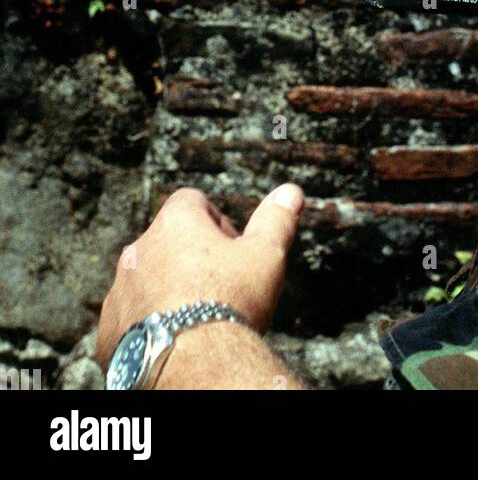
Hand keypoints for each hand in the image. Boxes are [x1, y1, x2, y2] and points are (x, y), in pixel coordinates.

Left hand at [95, 183, 303, 369]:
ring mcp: (119, 290)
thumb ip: (275, 220)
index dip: (216, 222)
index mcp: (174, 222)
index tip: (232, 251)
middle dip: (190, 258)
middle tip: (220, 288)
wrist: (192, 364)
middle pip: (167, 241)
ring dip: (166, 290)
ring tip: (196, 319)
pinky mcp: (108, 329)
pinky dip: (147, 325)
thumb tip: (291, 190)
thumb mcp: (266, 256)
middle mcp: (139, 249)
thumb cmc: (232, 302)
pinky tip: (172, 341)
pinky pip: (128, 318)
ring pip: (145, 279)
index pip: (192, 202)